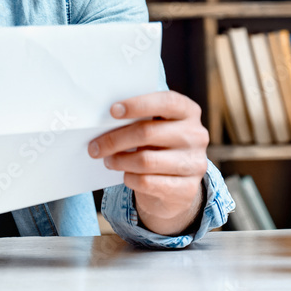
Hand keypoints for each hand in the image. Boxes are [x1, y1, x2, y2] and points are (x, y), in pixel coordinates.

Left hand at [88, 91, 208, 235]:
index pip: (167, 102)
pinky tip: (125, 175)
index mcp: (188, 112)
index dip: (138, 104)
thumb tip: (104, 121)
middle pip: (148, 132)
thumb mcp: (155, 127)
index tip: (112, 111)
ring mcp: (195, 163)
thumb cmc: (158, 146)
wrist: (177, 185)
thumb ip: (139, 119)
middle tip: (94, 146)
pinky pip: (148, 183)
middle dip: (115, 139)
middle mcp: (196, 135)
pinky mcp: (187, 189)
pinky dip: (130, 179)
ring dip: (119, 161)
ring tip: (108, 160)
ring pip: (145, 161)